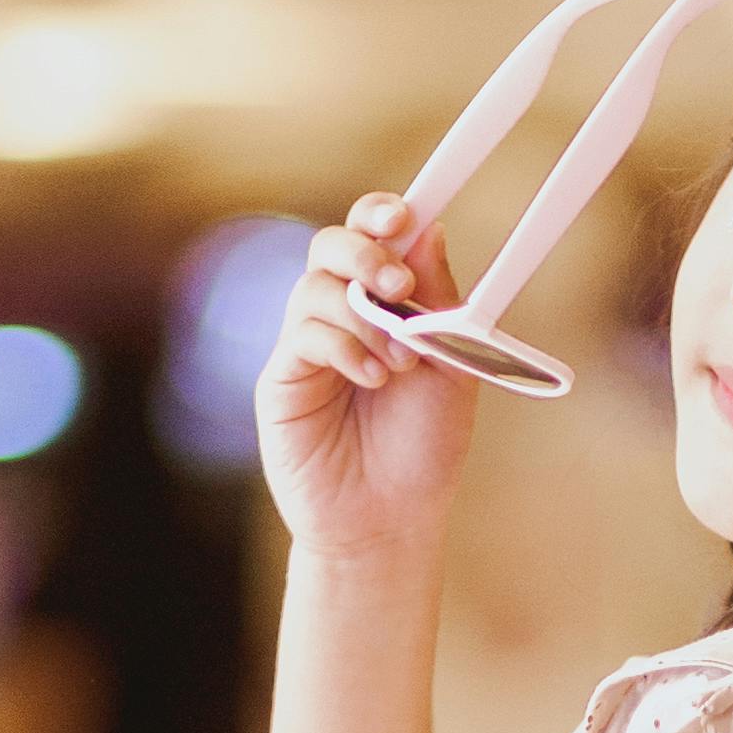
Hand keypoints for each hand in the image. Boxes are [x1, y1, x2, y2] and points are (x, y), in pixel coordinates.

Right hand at [257, 192, 478, 570]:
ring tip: (399, 361)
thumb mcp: (450, 367)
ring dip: (363, 314)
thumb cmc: (422, 447)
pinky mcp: (282, 378)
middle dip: (365, 252)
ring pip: (315, 286)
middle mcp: (340, 316)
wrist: (390, 518)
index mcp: (384, 305)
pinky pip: (303, 333)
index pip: (372, 238)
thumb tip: (428, 229)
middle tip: (398, 284)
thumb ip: (438, 301)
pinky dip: (343, 345)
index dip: (381, 214)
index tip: (403, 216)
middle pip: (331, 246)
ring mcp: (306, 345)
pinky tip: (373, 378)